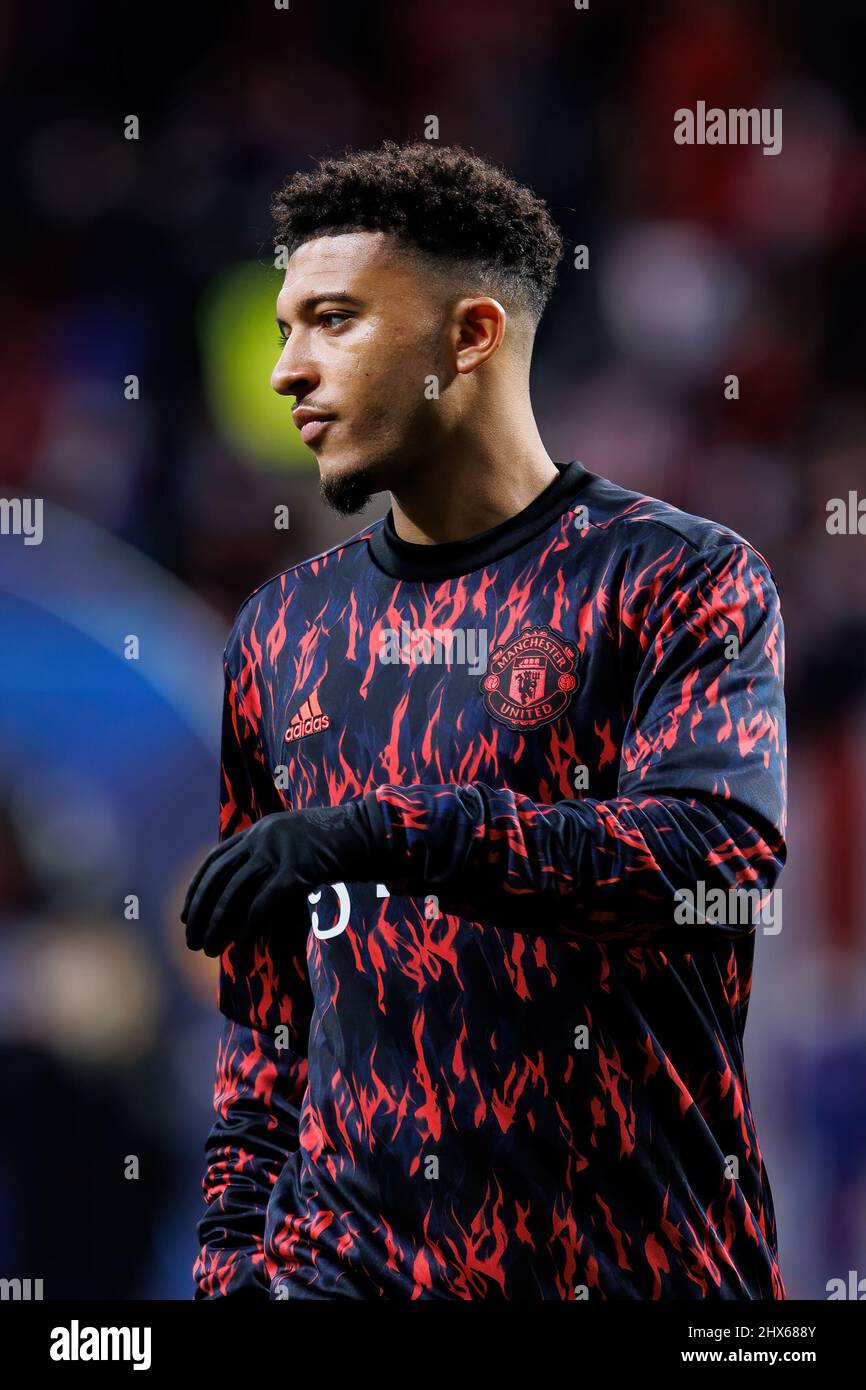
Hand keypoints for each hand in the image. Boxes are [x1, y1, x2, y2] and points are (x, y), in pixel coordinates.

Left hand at [182, 800, 384, 955]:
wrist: (365, 831)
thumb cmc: (332, 844)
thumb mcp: (293, 842)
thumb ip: (268, 859)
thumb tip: (243, 898)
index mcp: (258, 830)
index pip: (214, 861)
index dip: (196, 889)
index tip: (185, 915)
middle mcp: (262, 838)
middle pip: (218, 879)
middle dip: (199, 912)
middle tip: (190, 940)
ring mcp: (279, 852)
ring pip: (235, 893)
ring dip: (218, 925)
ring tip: (210, 948)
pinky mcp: (297, 870)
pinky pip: (264, 902)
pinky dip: (250, 924)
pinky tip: (243, 942)